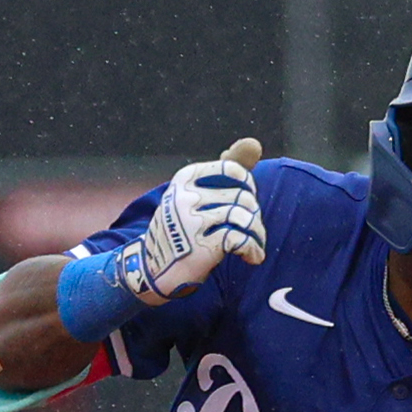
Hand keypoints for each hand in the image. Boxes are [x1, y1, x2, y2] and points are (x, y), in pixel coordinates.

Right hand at [100, 139, 267, 308]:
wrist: (154, 268)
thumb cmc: (182, 228)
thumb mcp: (196, 194)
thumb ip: (226, 169)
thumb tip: (254, 143)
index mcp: (186, 179)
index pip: (233, 171)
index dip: (248, 187)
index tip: (246, 203)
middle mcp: (186, 196)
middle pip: (243, 198)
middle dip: (255, 216)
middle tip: (252, 230)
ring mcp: (191, 222)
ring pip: (244, 218)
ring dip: (257, 234)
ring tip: (255, 244)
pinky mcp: (201, 247)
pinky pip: (240, 240)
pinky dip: (253, 249)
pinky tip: (254, 257)